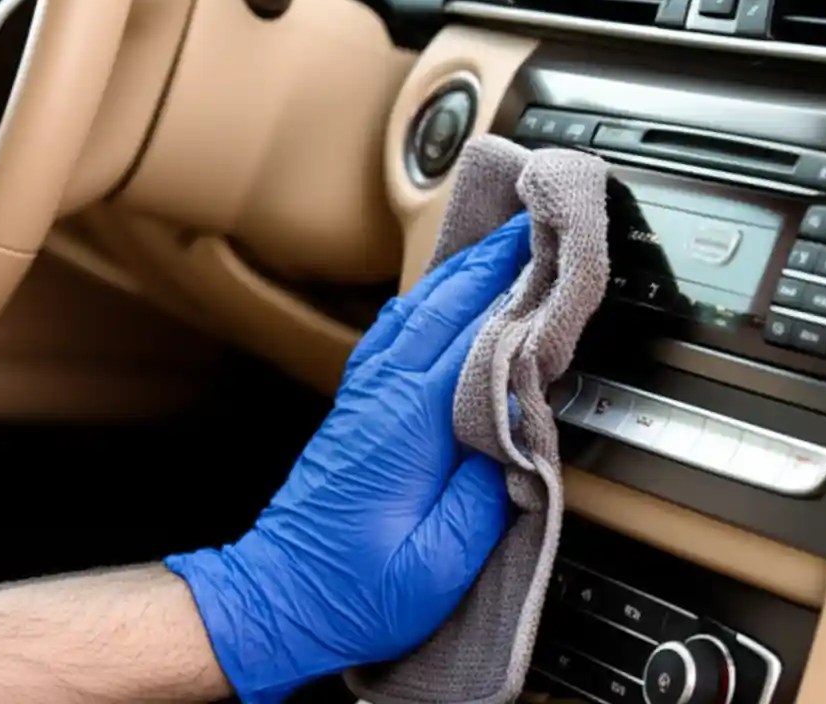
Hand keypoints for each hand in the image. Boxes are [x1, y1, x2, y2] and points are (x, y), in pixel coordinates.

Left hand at [165, 214, 532, 702]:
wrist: (278, 598)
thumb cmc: (353, 591)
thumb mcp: (438, 564)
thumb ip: (486, 495)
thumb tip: (519, 435)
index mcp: (408, 424)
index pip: (470, 335)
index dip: (511, 290)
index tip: (546, 253)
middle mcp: (381, 396)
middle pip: (440, 305)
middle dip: (488, 260)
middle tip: (531, 226)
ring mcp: (364, 397)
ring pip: (413, 312)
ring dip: (456, 275)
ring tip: (494, 247)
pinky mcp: (356, 410)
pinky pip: (396, 335)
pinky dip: (427, 303)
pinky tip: (442, 299)